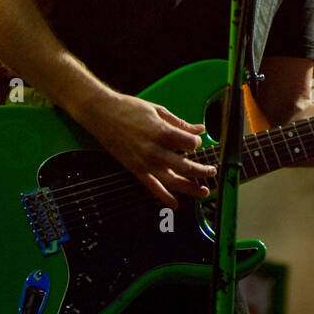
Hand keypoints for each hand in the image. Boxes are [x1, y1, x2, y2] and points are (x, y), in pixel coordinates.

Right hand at [75, 91, 216, 208]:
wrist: (102, 114)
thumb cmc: (130, 109)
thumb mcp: (159, 111)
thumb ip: (180, 124)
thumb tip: (200, 129)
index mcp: (162, 132)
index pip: (190, 144)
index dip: (196, 142)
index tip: (195, 141)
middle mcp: (154, 151)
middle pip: (185, 167)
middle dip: (202, 171)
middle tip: (212, 171)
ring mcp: (144, 163)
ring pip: (172, 181)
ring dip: (190, 188)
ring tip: (203, 192)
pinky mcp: (135, 169)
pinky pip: (152, 187)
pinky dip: (164, 197)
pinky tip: (175, 204)